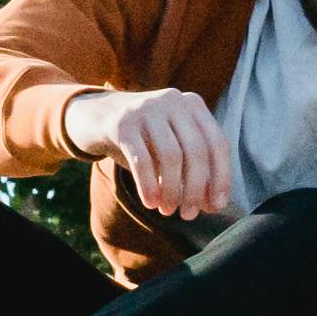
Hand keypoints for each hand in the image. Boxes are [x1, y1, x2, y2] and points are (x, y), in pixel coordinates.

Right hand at [70, 83, 238, 220]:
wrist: (95, 117)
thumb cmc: (143, 139)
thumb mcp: (171, 148)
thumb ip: (193, 171)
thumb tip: (214, 204)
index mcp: (193, 104)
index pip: (218, 143)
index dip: (220, 177)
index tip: (216, 206)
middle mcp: (173, 100)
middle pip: (196, 150)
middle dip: (195, 188)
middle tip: (188, 215)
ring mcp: (147, 108)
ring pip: (170, 156)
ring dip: (172, 190)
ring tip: (167, 211)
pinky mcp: (122, 123)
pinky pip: (142, 160)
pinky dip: (149, 186)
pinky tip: (150, 203)